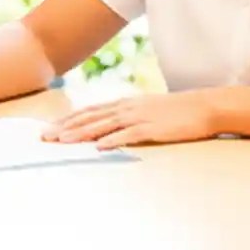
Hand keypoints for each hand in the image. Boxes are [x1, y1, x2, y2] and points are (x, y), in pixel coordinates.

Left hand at [42, 91, 216, 148]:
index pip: (89, 111)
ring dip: (82, 133)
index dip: (68, 119)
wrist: (203, 107)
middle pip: (90, 117)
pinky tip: (99, 146)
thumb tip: (109, 126)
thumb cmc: (175, 111)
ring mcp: (139, 117)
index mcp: (124, 103)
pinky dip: (112, 140)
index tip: (51, 127)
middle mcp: (127, 107)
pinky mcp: (152, 128)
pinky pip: (128, 135)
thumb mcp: (146, 109)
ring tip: (63, 141)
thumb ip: (127, 116)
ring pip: (104, 125)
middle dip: (66, 127)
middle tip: (46, 137)